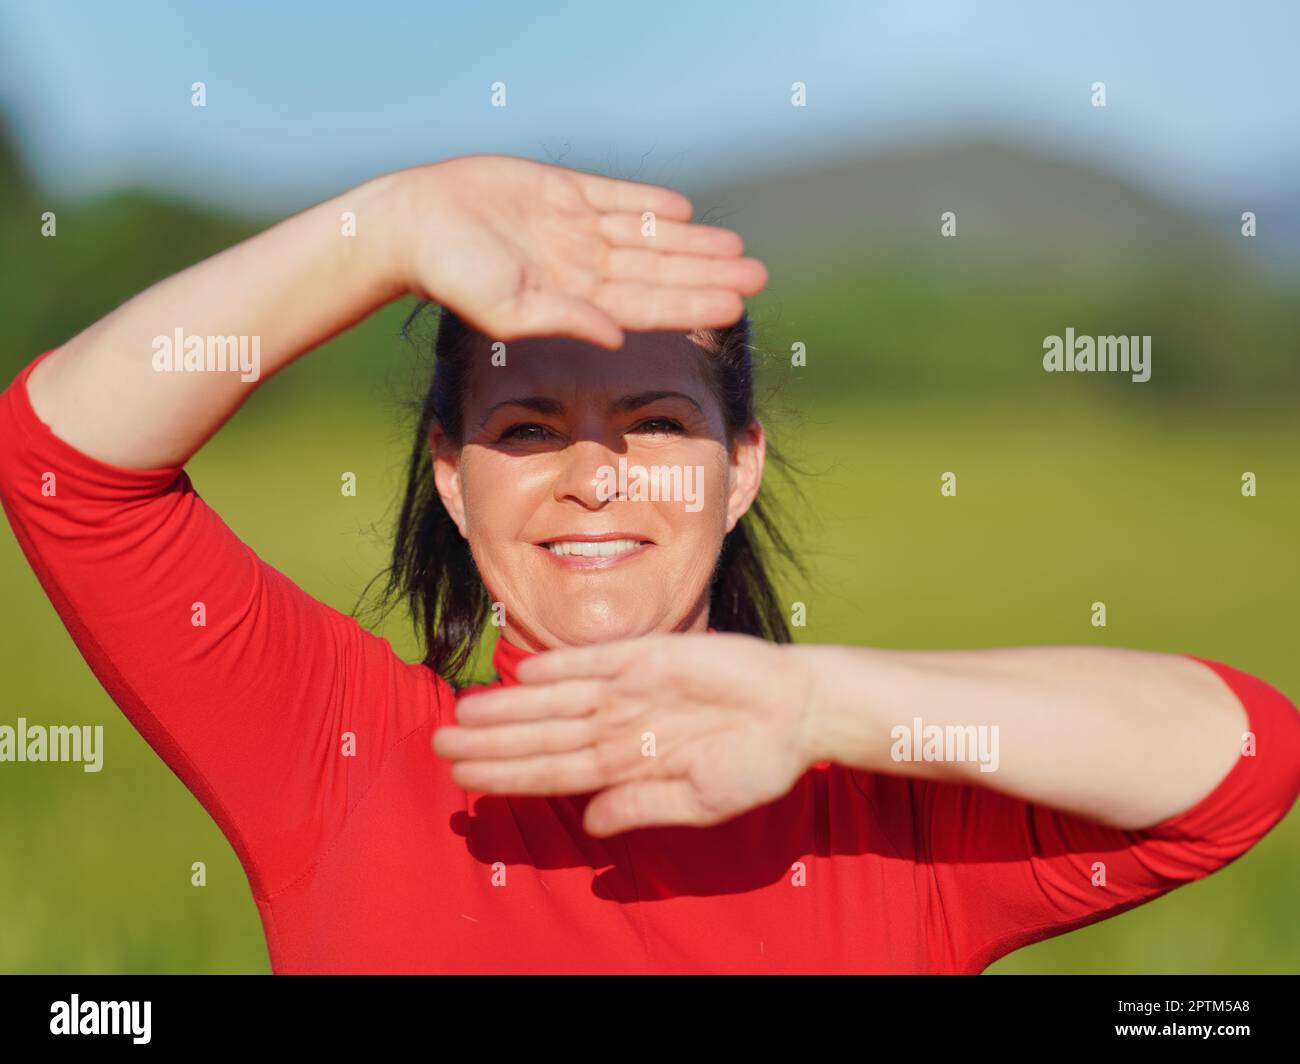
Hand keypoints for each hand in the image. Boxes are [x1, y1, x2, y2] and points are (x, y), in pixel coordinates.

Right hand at [393, 154, 767, 348]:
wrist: (413, 223)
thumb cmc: (453, 275)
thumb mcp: (508, 309)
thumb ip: (564, 321)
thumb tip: (615, 340)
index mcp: (576, 300)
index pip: (649, 306)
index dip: (693, 305)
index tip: (736, 307)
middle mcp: (581, 268)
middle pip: (659, 272)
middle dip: (708, 275)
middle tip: (759, 275)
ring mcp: (572, 230)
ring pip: (645, 237)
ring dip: (691, 243)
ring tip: (735, 248)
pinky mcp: (558, 193)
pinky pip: (613, 199)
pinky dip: (646, 204)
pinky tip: (682, 210)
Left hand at [432, 633, 820, 835]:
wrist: (800, 710)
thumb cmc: (756, 761)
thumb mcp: (699, 801)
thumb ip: (642, 807)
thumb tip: (590, 827)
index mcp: (627, 763)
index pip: (553, 771)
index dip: (508, 776)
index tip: (464, 783)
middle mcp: (618, 723)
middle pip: (542, 734)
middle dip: (490, 742)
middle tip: (436, 745)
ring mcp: (630, 688)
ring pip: (556, 699)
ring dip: (509, 706)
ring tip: (461, 714)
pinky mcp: (650, 656)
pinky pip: (596, 661)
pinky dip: (559, 666)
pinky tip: (521, 673)